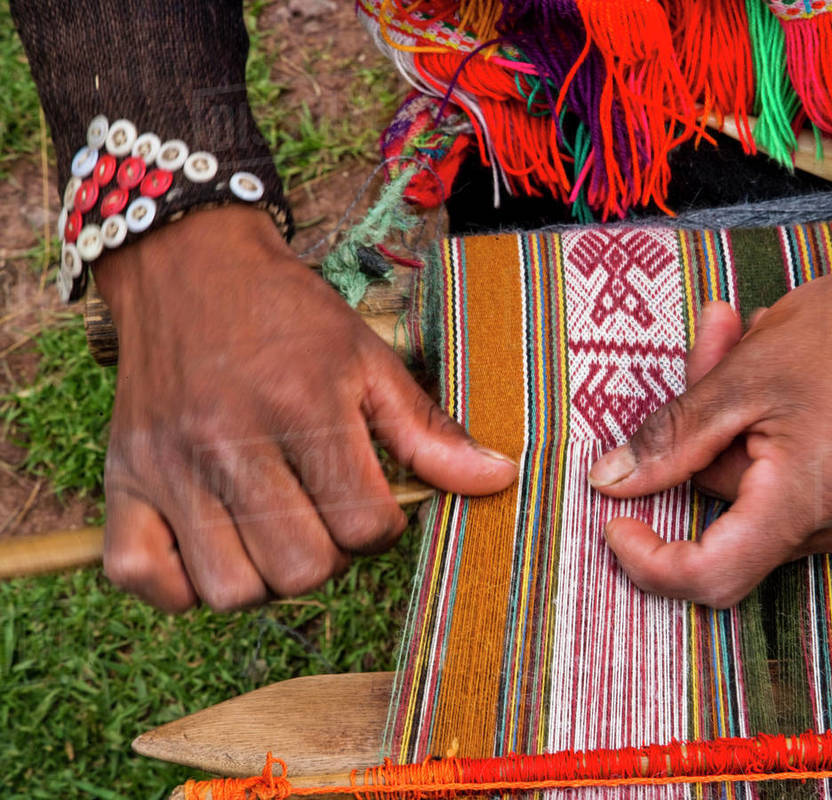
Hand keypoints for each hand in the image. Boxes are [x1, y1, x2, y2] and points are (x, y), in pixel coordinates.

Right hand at [96, 206, 516, 611]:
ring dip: (262, 575)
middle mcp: (230, 444)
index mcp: (304, 410)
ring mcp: (169, 467)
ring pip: (230, 590)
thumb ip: (428, 430)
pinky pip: (142, 577)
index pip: (365, 528)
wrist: (190, 267)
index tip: (366, 494)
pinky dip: (179, 583)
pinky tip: (212, 544)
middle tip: (319, 513)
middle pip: (301, 571)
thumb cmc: (288, 316)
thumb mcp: (369, 359)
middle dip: (327, 555)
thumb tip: (498, 478)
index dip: (381, 525)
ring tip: (270, 529)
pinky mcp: (122, 480)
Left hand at [588, 215, 831, 607]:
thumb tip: (609, 483)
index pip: (710, 576)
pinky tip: (772, 359)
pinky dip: (762, 425)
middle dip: (699, 430)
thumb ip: (671, 440)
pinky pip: (785, 473)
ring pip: (751, 483)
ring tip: (743, 332)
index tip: (615, 518)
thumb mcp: (744, 377)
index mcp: (804, 505)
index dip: (650, 561)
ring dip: (730, 415)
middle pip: (726, 507)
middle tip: (710, 340)